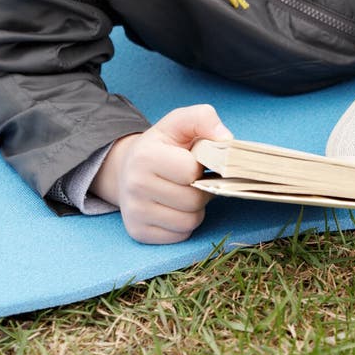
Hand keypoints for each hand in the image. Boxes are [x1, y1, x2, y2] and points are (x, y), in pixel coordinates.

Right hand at [90, 104, 231, 243]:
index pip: (190, 171)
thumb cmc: (162, 144)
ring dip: (196, 209)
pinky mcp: (138, 232)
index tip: (193, 160)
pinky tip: (175, 207)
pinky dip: (184, 224)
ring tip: (185, 191)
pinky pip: (180, 236)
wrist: (128, 168)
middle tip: (193, 179)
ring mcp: (135, 212)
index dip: (200, 166)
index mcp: (145, 156)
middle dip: (201, 190)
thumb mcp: (180, 122)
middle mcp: (135, 186)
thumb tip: (227, 139)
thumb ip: (204, 118)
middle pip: (193, 201)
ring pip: (189, 222)